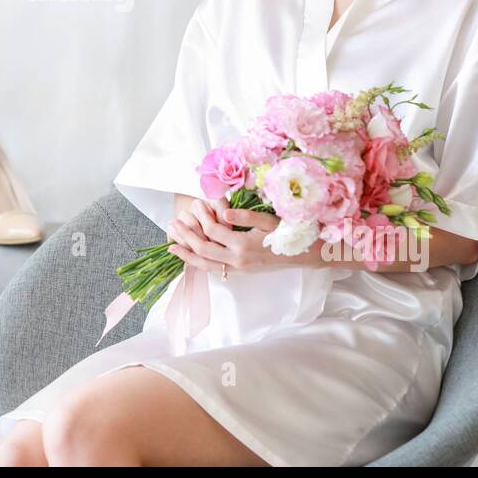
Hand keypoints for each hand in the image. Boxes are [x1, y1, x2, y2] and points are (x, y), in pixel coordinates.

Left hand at [166, 198, 291, 275]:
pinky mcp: (241, 272)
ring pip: (206, 266)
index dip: (203, 217)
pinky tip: (191, 258)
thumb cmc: (288, 233)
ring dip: (188, 256)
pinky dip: (201, 264)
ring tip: (171, 247)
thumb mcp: (268, 220)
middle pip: (204, 250)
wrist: (305, 255)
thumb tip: (224, 212)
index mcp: (244, 245)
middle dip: (186, 237)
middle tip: (172, 224)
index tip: (196, 204)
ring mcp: (239, 269)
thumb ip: (245, 217)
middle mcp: (238, 260)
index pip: (214, 231)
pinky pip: (215, 270)